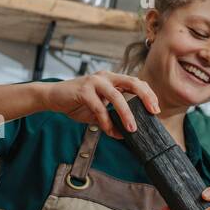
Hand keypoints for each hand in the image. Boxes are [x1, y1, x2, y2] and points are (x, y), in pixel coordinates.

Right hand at [38, 71, 158, 137]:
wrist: (53, 98)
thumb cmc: (78, 103)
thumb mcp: (99, 109)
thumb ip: (113, 116)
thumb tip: (127, 133)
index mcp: (112, 79)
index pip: (136, 82)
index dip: (148, 94)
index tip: (156, 109)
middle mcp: (106, 77)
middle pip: (132, 82)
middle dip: (146, 97)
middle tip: (154, 112)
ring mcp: (94, 82)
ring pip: (117, 96)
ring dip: (126, 114)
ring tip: (132, 129)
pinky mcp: (83, 90)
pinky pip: (99, 108)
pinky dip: (106, 122)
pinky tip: (109, 131)